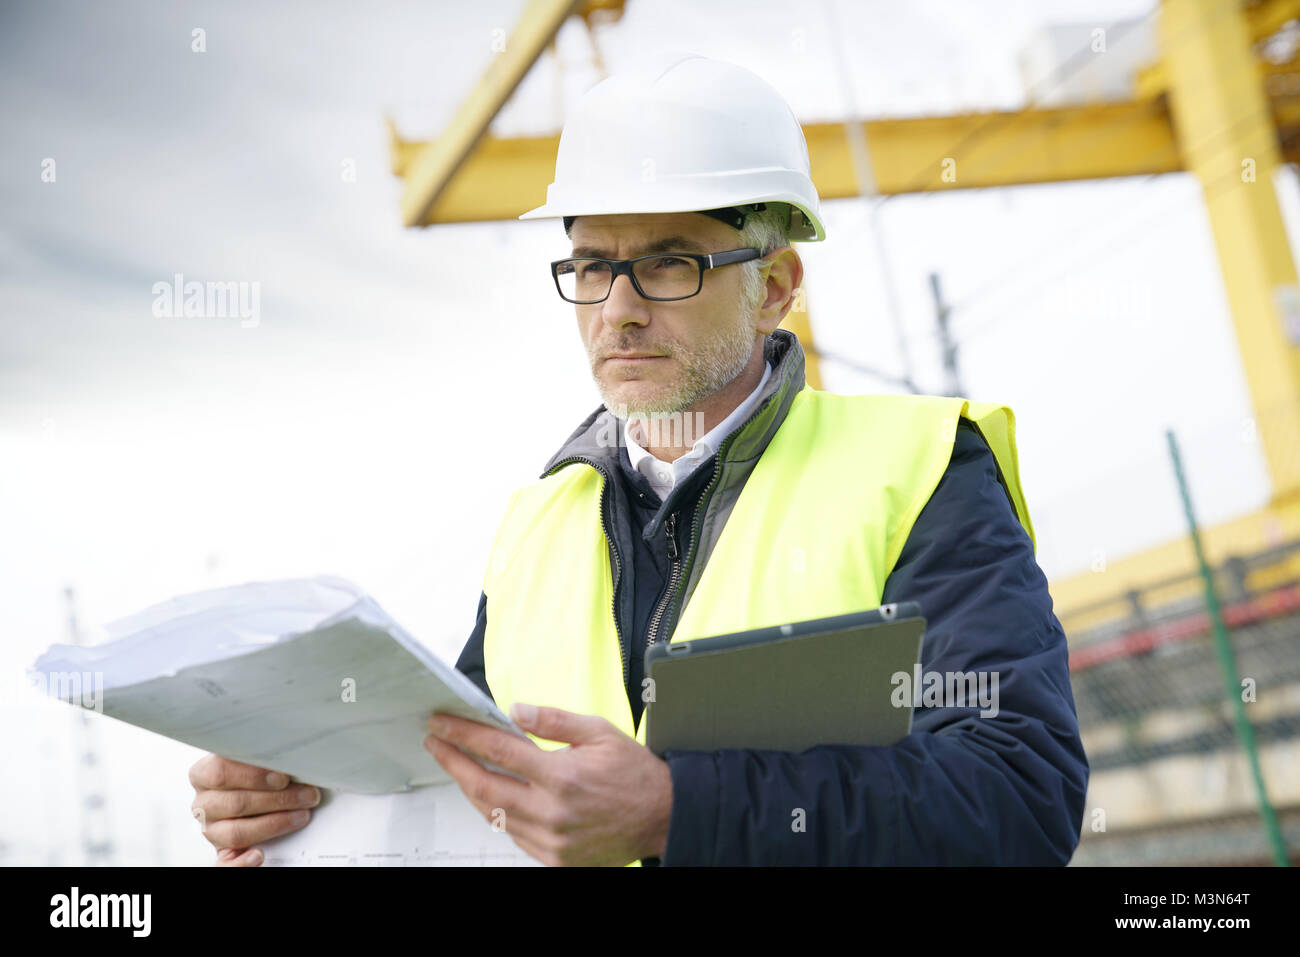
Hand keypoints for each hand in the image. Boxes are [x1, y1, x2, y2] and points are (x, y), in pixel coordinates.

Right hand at [188, 754, 319, 865]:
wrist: (252, 798)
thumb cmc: (258, 776)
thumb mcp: (257, 762)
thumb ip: (266, 760)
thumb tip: (294, 760)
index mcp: (204, 774)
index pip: (220, 772)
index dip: (253, 775)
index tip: (284, 777)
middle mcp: (204, 803)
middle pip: (235, 802)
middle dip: (277, 800)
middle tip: (307, 795)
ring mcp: (210, 829)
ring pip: (235, 832)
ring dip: (274, 824)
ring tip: (301, 816)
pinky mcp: (220, 853)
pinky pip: (224, 864)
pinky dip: (243, 862)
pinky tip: (260, 855)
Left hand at [424, 703, 672, 866]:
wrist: (663, 816)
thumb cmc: (634, 772)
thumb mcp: (599, 732)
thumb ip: (554, 720)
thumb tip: (515, 710)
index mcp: (562, 776)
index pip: (498, 750)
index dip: (463, 735)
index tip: (442, 724)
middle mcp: (552, 812)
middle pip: (483, 787)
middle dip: (453, 762)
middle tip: (436, 743)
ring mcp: (551, 840)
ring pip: (493, 814)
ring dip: (471, 788)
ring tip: (459, 765)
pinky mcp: (554, 858)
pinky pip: (512, 834)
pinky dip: (496, 812)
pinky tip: (492, 794)